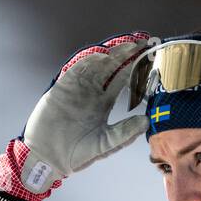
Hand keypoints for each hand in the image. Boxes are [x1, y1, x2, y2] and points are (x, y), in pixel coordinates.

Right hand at [0, 32, 159, 200]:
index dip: (137, 69)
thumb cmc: (76, 155)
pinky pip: (76, 69)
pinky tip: (103, 55)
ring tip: (129, 45)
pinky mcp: (62, 87)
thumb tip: (147, 121)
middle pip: (113, 67)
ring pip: (97, 64)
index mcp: (104, 102)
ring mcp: (77, 88)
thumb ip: (125, 133)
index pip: (124, 80)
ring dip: (112, 53)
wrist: (48, 159)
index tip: (152, 59)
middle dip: (127, 54)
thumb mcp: (105, 144)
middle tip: (144, 42)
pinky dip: (89, 61)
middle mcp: (92, 92)